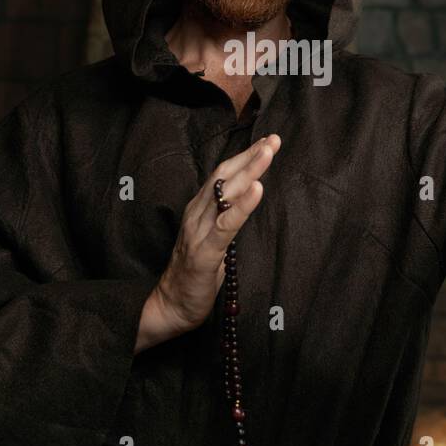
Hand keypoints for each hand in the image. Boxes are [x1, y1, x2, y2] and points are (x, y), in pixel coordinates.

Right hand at [137, 134, 280, 352]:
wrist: (172, 305)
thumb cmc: (196, 272)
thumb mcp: (214, 238)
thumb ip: (226, 217)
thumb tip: (249, 200)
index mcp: (199, 209)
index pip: (223, 175)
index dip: (244, 156)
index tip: (267, 141)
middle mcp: (197, 214)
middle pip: (224, 177)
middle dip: (250, 156)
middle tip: (273, 139)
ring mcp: (199, 231)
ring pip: (225, 194)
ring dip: (249, 172)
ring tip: (267, 153)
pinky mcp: (204, 252)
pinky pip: (226, 225)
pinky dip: (242, 205)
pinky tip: (257, 190)